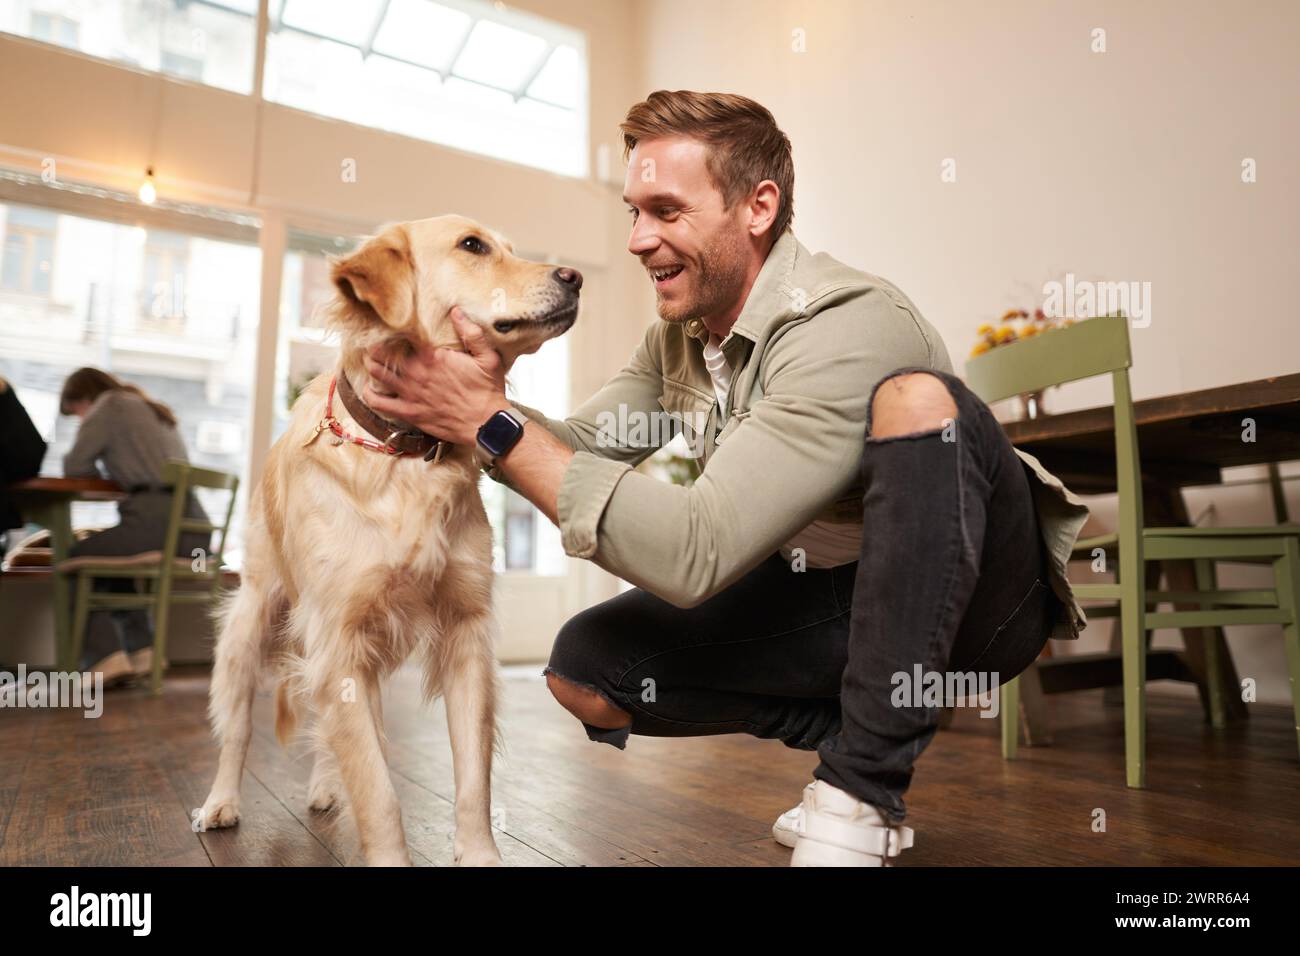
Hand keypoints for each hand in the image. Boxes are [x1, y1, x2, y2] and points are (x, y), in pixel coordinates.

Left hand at [362, 307, 507, 445]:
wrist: (486, 424)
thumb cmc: (487, 391)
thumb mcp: (488, 357)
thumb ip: (472, 332)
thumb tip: (456, 311)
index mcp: (434, 357)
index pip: (405, 336)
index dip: (394, 329)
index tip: (391, 324)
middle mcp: (418, 373)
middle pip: (384, 353)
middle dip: (377, 346)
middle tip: (375, 341)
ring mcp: (410, 393)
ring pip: (378, 374)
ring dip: (371, 364)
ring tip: (370, 359)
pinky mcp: (409, 412)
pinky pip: (380, 403)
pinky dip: (370, 395)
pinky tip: (369, 389)